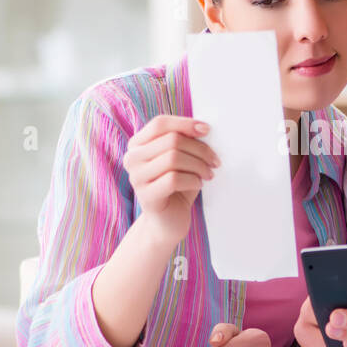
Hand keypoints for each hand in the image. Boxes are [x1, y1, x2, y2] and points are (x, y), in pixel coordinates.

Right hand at [123, 115, 218, 243]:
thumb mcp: (180, 159)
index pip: (160, 123)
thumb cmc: (177, 188)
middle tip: (214, 161)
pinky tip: (198, 185)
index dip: (185, 123)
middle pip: (171, 141)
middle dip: (199, 149)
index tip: (207, 130)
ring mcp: (137, 178)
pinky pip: (174, 179)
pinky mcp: (146, 196)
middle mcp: (132, 158)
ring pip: (173, 158)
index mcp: (137, 145)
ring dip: (198, 165)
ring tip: (208, 174)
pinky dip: (192, 180)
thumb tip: (203, 128)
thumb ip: (183, 142)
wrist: (168, 222)